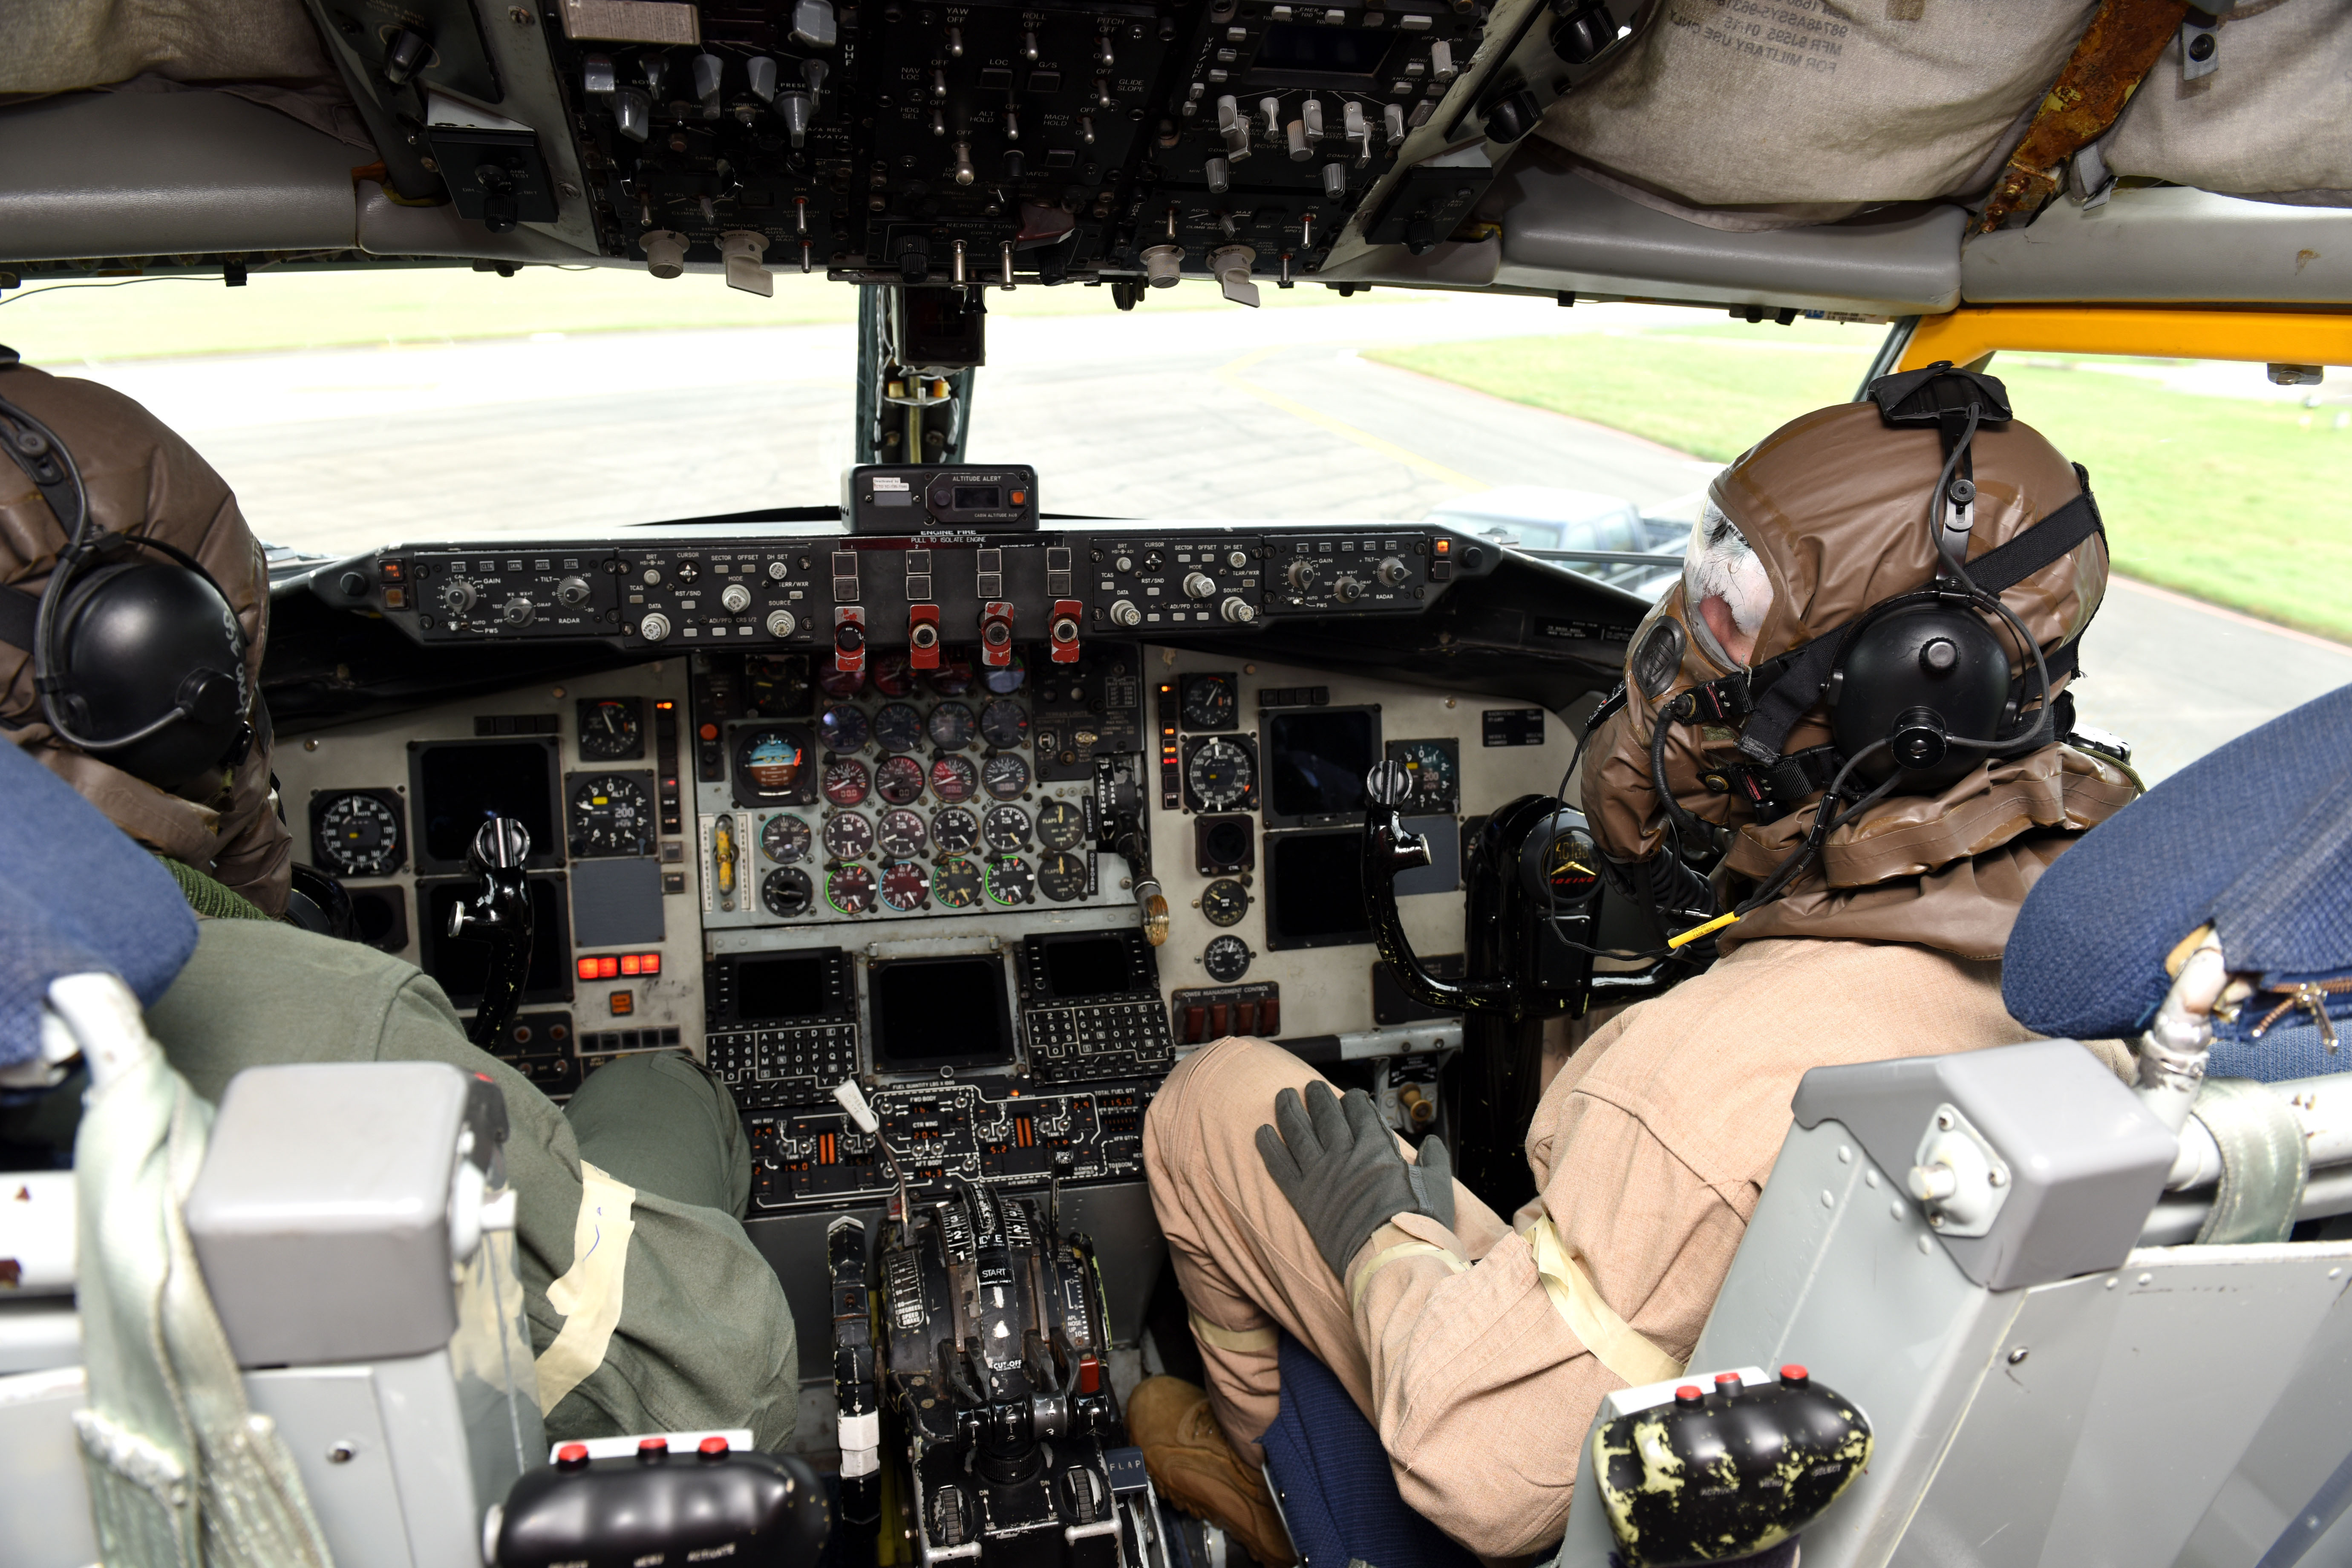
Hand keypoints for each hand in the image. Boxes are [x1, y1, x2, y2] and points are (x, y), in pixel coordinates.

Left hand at [1254, 1081, 1455, 1279]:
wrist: (1392, 1258)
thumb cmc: (1416, 1225)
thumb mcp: (1437, 1186)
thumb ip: (1434, 1160)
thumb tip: (1433, 1143)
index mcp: (1376, 1149)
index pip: (1359, 1111)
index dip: (1352, 1100)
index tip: (1349, 1096)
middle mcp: (1345, 1155)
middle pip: (1326, 1115)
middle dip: (1317, 1097)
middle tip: (1310, 1088)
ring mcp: (1321, 1175)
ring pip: (1299, 1132)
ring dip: (1289, 1111)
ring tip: (1282, 1096)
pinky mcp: (1304, 1198)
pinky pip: (1281, 1166)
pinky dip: (1270, 1148)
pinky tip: (1262, 1132)